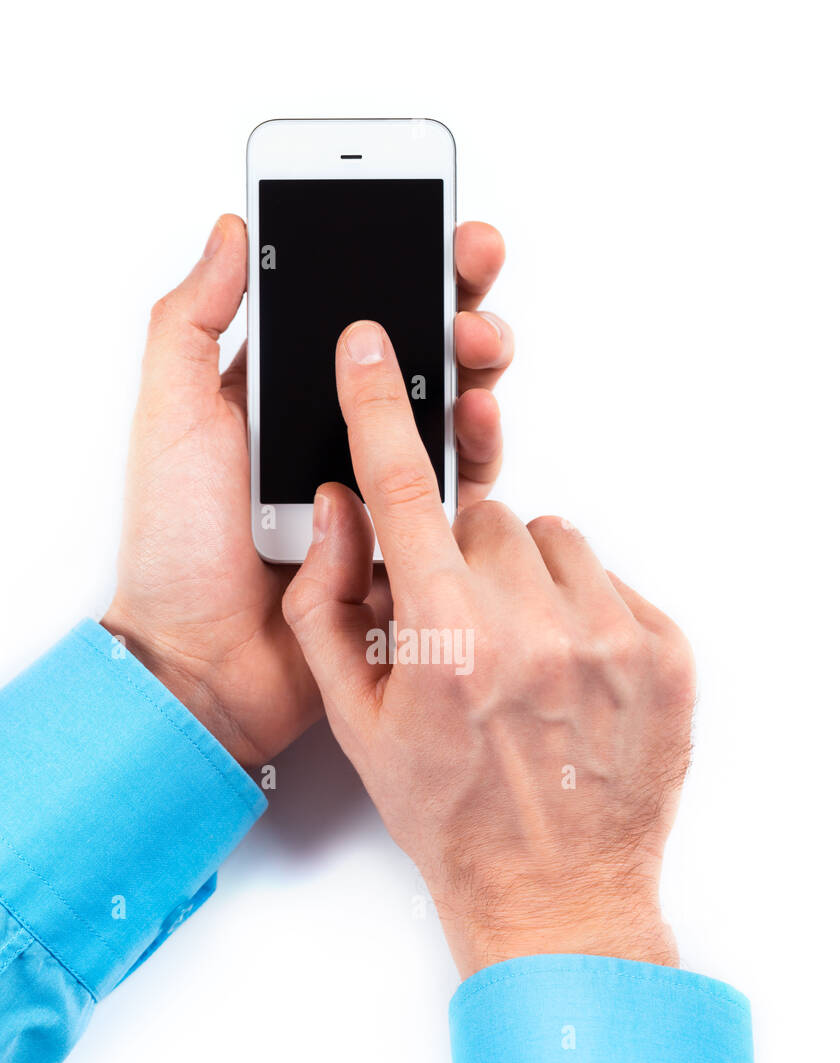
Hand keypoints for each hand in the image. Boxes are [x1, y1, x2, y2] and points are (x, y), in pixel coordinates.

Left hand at [103, 215, 512, 765]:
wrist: (205, 662)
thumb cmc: (179, 547)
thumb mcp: (171, 415)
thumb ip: (194, 321)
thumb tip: (231, 230)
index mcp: (286, 395)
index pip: (353, 314)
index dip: (399, 265)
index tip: (436, 226)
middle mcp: (338, 436)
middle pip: (419, 358)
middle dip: (457, 309)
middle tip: (472, 284)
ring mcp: (380, 490)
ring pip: (451, 417)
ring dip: (476, 376)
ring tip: (476, 357)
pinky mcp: (413, 544)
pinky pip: (463, 494)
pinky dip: (478, 457)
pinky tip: (475, 429)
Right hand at [282, 323, 695, 977]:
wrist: (554, 891)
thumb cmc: (454, 818)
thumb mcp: (358, 723)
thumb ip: (330, 608)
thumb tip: (339, 514)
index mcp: (446, 645)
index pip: (403, 494)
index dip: (379, 413)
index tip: (372, 350)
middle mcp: (533, 632)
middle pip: (484, 517)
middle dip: (459, 557)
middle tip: (458, 626)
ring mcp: (609, 639)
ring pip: (550, 538)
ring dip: (523, 576)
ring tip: (518, 650)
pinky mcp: (665, 652)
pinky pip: (609, 576)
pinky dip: (580, 605)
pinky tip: (566, 668)